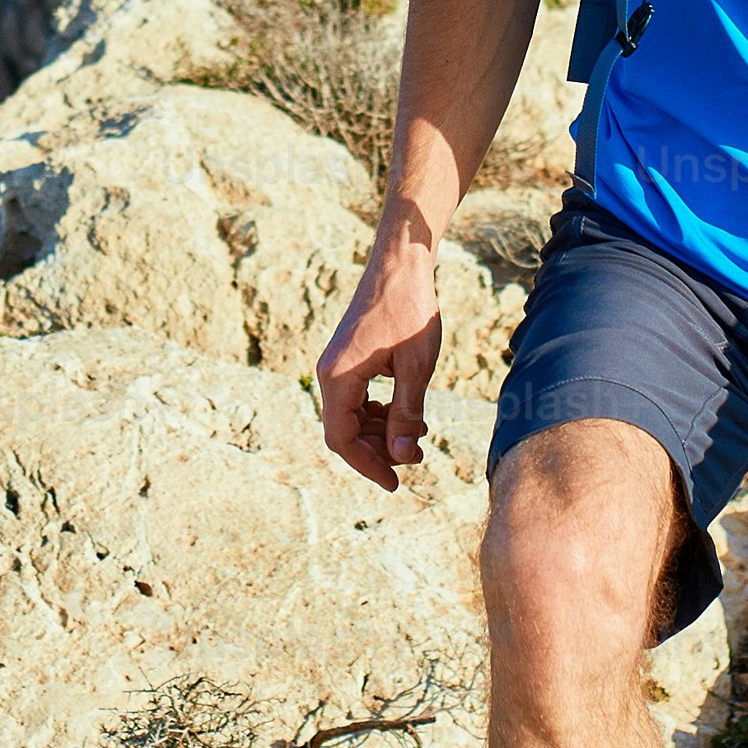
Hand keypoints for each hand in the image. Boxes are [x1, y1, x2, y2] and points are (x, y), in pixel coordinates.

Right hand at [316, 232, 446, 488]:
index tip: (396, 483)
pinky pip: (356, 400)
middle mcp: (330, 374)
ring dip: (380, 433)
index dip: (368, 466)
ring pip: (351, 418)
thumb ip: (407, 414)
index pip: (342, 440)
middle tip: (417, 457)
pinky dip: (379, 413)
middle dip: (378, 451)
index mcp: (338, 378)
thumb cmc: (410, 310)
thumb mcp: (416, 367)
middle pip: (344, 432)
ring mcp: (337, 366)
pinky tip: (406, 413)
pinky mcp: (348, 359)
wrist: (401, 265)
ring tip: (418, 435)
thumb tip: (403, 457)